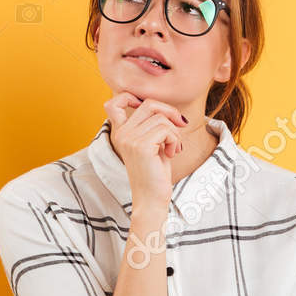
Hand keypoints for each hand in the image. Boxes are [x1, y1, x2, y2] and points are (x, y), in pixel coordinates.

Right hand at [104, 92, 187, 207]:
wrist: (151, 199)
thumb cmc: (154, 173)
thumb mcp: (152, 144)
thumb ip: (153, 125)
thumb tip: (171, 111)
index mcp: (120, 132)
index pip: (114, 103)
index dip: (131, 96)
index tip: (151, 108)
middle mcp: (121, 134)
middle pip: (149, 104)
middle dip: (170, 112)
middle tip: (180, 126)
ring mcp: (129, 139)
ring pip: (161, 118)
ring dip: (175, 133)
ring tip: (173, 148)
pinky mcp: (141, 146)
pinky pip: (167, 130)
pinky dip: (175, 140)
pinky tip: (172, 153)